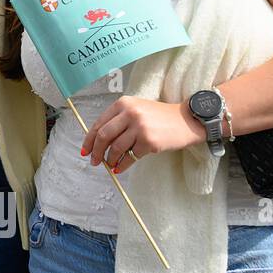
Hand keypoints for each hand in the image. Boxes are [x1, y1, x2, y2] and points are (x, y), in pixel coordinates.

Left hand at [81, 96, 205, 173]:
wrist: (187, 120)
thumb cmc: (159, 117)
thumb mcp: (137, 110)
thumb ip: (118, 121)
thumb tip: (99, 142)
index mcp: (123, 104)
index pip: (99, 123)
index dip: (89, 139)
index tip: (85, 150)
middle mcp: (130, 113)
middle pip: (104, 136)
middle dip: (96, 151)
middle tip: (94, 161)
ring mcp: (140, 127)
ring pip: (116, 148)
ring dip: (110, 159)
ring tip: (110, 165)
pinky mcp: (149, 142)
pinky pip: (130, 157)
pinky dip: (123, 165)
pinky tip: (120, 169)